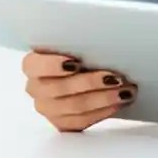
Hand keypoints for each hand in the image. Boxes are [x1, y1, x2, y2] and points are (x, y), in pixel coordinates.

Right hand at [21, 51, 136, 131]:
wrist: (84, 76)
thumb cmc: (79, 56)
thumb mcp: (75, 45)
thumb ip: (78, 43)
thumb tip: (102, 33)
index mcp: (33, 65)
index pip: (34, 65)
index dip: (54, 65)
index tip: (76, 62)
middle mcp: (36, 88)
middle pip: (60, 88)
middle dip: (91, 83)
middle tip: (114, 77)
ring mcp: (48, 109)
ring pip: (75, 107)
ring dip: (103, 98)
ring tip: (124, 91)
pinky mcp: (62, 123)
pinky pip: (82, 122)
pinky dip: (103, 112)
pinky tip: (117, 103)